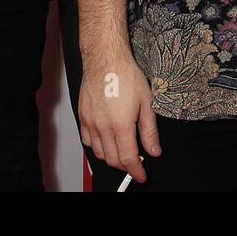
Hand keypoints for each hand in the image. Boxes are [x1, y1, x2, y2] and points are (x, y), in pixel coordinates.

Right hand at [79, 50, 161, 183]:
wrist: (105, 59)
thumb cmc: (126, 75)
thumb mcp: (146, 102)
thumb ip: (149, 131)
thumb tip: (154, 150)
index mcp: (121, 125)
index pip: (128, 159)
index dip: (136, 171)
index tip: (142, 176)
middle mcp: (103, 127)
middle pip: (113, 160)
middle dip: (126, 167)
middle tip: (136, 164)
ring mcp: (90, 123)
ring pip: (100, 153)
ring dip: (112, 158)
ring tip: (123, 152)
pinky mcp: (82, 117)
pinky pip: (87, 141)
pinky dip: (97, 147)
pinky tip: (106, 141)